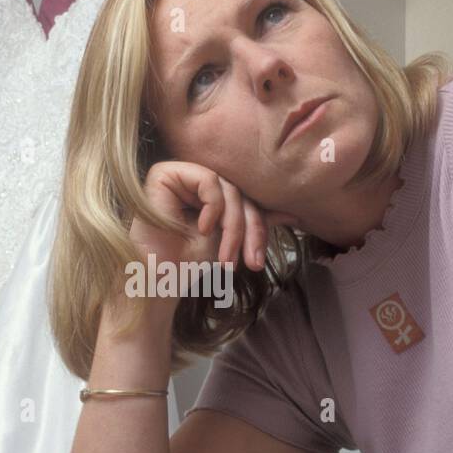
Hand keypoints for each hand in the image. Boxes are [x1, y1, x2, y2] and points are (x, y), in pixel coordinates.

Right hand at [130, 160, 302, 283]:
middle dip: (249, 230)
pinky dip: (213, 207)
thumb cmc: (187, 262)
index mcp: (207, 193)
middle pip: (239, 193)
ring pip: (228, 188)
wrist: (159, 280)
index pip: (244, 199)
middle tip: (251, 262)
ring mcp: (179, 174)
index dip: (257, 227)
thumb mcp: (230, 241)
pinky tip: (202, 229)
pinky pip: (208, 180)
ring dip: (233, 226)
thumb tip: (293, 213)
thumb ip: (256, 223)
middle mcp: (193, 180)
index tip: (258, 258)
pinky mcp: (164, 173)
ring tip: (226, 257)